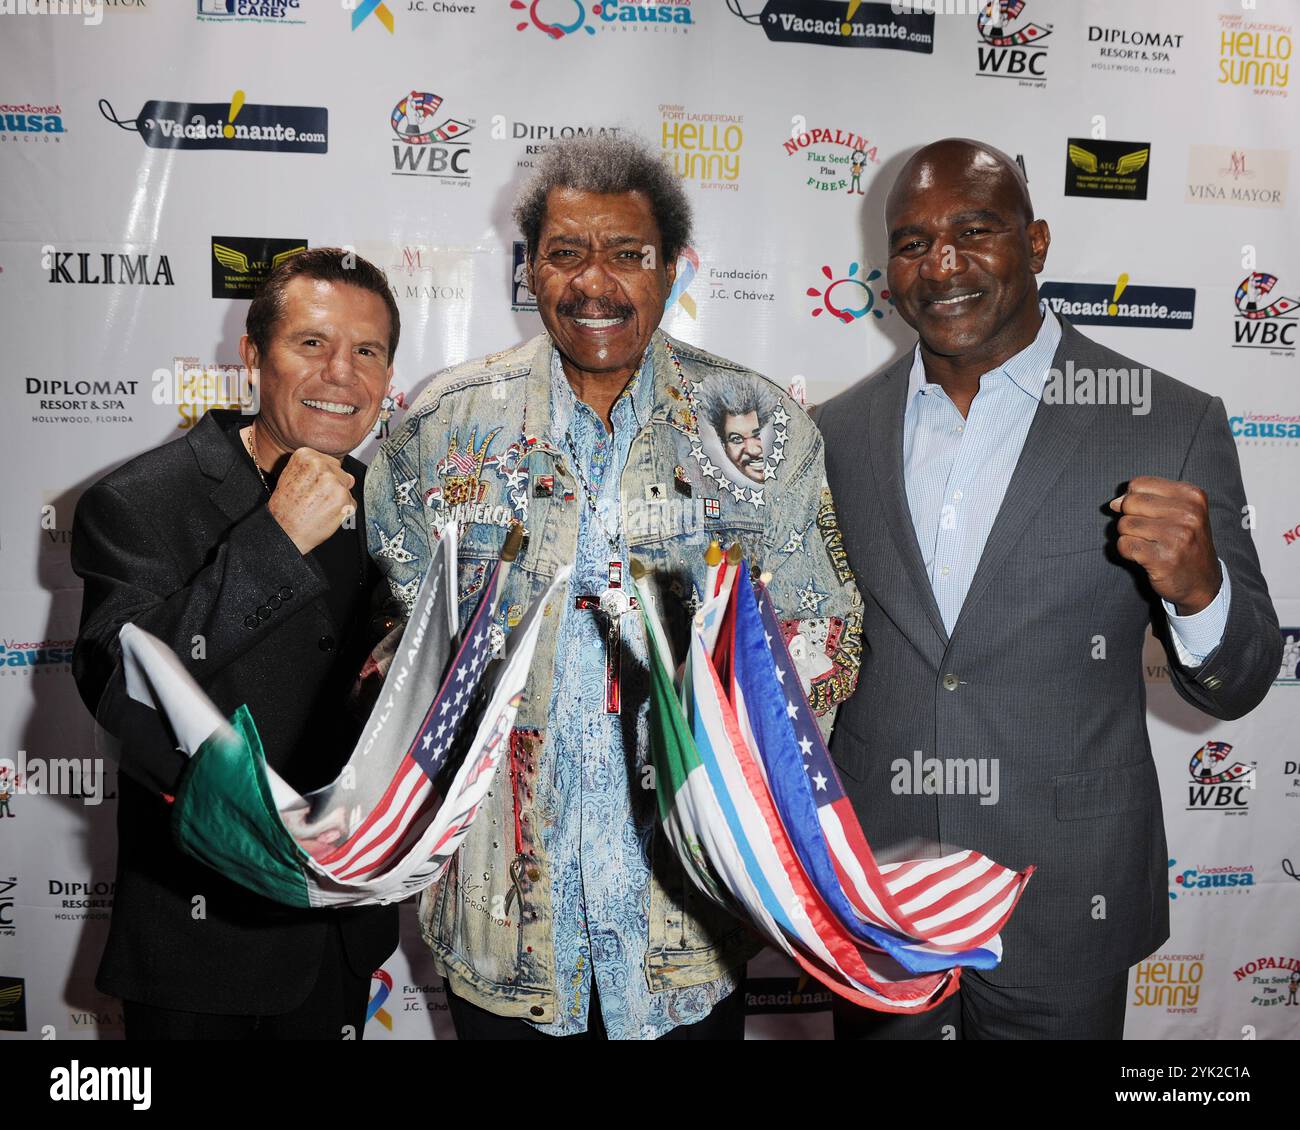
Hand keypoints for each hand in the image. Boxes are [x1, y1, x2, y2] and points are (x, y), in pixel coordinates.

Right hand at [267, 447, 356, 554]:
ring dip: (338, 498)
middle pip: (340, 472)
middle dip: (333, 486)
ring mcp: (333, 481)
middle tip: (315, 498)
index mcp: (305, 455)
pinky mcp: (344, 497)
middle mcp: (320, 464)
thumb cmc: (284, 509)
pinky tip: (326, 513)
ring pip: (347, 487)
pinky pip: (351, 502)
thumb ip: (314, 469)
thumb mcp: (290, 477)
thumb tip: (340, 471)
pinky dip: (343, 510)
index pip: (330, 461)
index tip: (313, 486)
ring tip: (319, 506)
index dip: (324, 477)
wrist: (284, 531)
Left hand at [1109, 476, 1221, 614]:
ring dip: (1129, 536)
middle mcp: (1188, 514)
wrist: (1203, 582)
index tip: (1145, 513)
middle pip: (1130, 503)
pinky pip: (1124, 545)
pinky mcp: (1163, 559)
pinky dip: (1126, 551)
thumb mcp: (1179, 512)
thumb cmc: (1185, 543)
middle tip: (1147, 532)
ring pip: (1125, 524)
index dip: (1132, 499)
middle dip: (1129, 517)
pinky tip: (1143, 556)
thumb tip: (1113, 503)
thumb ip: (1146, 499)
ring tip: (1148, 544)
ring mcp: (1177, 537)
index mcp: (1192, 496)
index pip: (1139, 484)